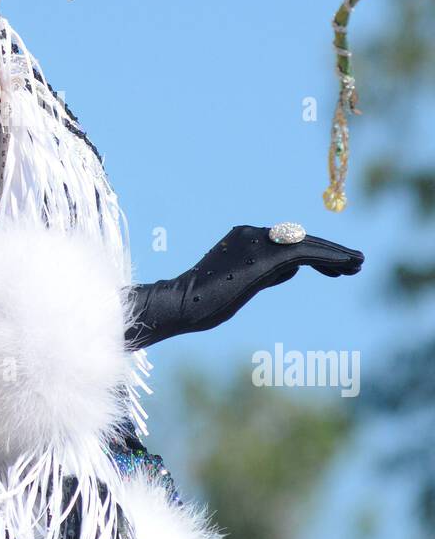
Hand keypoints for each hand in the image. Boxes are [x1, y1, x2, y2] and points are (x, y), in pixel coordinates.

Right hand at [124, 224, 363, 350]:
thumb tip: (294, 269)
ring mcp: (257, 242)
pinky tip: (346, 267)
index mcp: (243, 239)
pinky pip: (305, 253)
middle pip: (300, 240)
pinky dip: (328, 259)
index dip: (316, 253)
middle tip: (356, 263)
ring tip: (358, 264)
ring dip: (335, 255)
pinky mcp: (264, 256)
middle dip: (330, 252)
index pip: (287, 243)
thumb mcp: (241, 287)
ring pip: (306, 244)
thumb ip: (267, 274)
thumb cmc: (202, 303)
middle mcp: (252, 234)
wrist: (179, 304)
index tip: (336, 268)